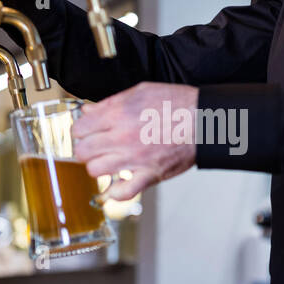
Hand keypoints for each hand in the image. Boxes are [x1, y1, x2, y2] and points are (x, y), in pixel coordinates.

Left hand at [72, 82, 198, 199]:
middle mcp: (122, 138)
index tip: (87, 131)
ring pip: (95, 171)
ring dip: (98, 167)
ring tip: (106, 161)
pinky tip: (115, 185)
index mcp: (118, 115)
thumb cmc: (177, 104)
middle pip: (82, 152)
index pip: (79, 129)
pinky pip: (123, 192)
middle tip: (94, 146)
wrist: (204, 121)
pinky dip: (115, 192)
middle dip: (85, 148)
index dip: (81, 130)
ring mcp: (134, 159)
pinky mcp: (148, 175)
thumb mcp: (141, 91)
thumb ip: (111, 102)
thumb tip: (89, 111)